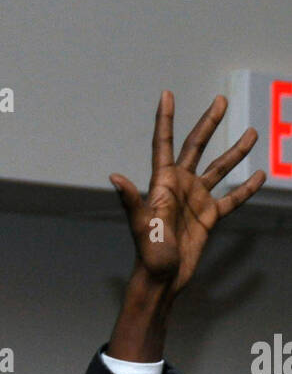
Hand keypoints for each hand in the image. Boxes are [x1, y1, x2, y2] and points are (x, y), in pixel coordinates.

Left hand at [110, 90, 264, 297]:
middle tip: (220, 100)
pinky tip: (259, 175)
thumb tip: (114, 178)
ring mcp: (196, 200)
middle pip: (196, 147)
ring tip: (252, 133)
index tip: (167, 94)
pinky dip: (245, 188)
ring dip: (234, 152)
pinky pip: (231, 199)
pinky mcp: (209, 217)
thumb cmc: (148, 254)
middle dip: (208, 123)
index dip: (165, 119)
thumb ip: (130, 200)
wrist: (162, 279)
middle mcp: (180, 186)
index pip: (163, 144)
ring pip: (219, 168)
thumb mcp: (140, 225)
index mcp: (162, 183)